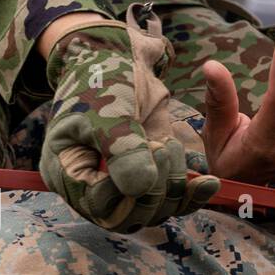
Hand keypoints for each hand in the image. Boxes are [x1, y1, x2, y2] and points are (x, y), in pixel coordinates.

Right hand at [39, 14, 218, 231]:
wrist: (119, 58)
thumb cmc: (102, 78)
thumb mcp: (108, 109)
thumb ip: (122, 148)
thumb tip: (141, 189)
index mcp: (67, 171)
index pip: (99, 203)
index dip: (128, 188)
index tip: (148, 148)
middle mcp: (91, 186)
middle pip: (126, 216)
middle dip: (154, 189)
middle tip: (162, 147)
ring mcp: (120, 185)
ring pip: (151, 212)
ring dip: (173, 187)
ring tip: (171, 145)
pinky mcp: (148, 179)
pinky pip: (169, 202)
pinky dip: (189, 194)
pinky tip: (208, 182)